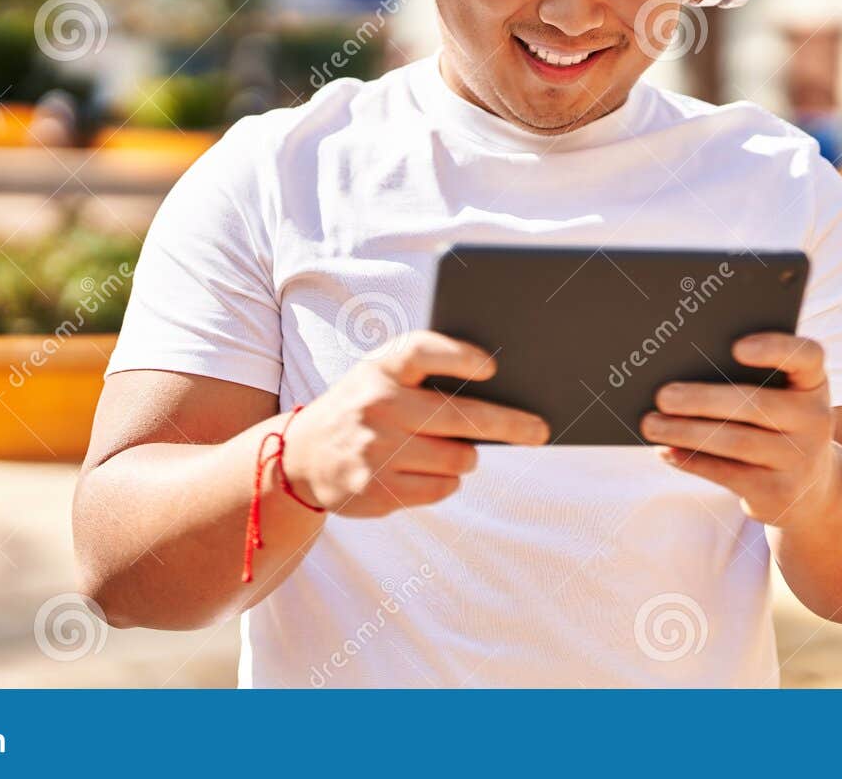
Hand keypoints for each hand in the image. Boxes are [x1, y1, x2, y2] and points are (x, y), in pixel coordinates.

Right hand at [282, 330, 549, 517]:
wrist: (302, 456)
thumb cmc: (363, 406)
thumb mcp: (380, 376)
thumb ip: (426, 375)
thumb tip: (501, 390)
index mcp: (380, 367)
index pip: (422, 351)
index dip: (460, 356)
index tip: (494, 367)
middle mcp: (376, 405)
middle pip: (461, 416)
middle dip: (509, 425)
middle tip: (539, 430)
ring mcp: (375, 450)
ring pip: (459, 458)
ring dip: (466, 456)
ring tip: (451, 448)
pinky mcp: (377, 490)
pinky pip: (442, 488)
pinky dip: (446, 481)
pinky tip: (425, 470)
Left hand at [639, 333, 838, 525]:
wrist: (810, 489)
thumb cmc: (777, 425)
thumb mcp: (779, 398)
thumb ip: (745, 380)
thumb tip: (678, 375)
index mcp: (813, 383)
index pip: (807, 356)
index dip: (775, 348)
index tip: (735, 347)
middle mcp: (815, 419)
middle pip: (756, 404)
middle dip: (703, 399)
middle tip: (662, 396)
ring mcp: (801, 459)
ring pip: (737, 441)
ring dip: (687, 432)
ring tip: (651, 424)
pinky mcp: (780, 493)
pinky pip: (728, 474)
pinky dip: (692, 461)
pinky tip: (666, 450)